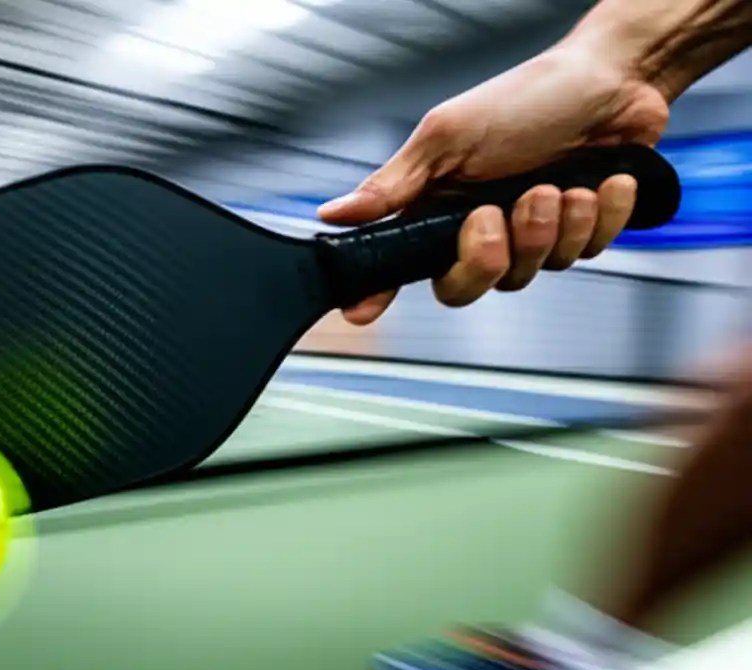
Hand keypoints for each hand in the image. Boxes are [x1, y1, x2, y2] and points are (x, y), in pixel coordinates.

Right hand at [317, 43, 670, 325]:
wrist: (611, 82)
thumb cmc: (527, 98)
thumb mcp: (448, 136)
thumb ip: (395, 182)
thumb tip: (335, 213)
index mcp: (438, 207)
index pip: (397, 264)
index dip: (377, 292)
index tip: (362, 310)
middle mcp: (479, 229)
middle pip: (465, 286)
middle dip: (489, 254)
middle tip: (502, 209)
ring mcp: (530, 236)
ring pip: (530, 273)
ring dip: (551, 226)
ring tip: (557, 183)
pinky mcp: (580, 234)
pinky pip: (586, 254)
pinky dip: (597, 216)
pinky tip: (598, 182)